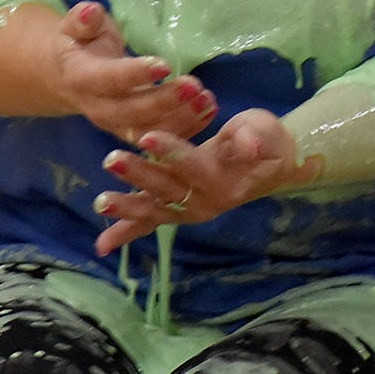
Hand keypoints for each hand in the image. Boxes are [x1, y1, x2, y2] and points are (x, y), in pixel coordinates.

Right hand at [52, 0, 215, 145]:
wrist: (67, 77)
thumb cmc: (79, 44)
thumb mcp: (75, 27)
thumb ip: (83, 20)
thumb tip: (91, 12)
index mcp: (81, 78)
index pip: (109, 79)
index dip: (135, 74)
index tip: (164, 64)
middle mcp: (97, 108)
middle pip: (130, 112)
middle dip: (164, 102)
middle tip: (193, 86)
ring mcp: (115, 126)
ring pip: (148, 131)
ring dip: (180, 119)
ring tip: (205, 100)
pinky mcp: (133, 134)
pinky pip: (160, 138)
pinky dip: (187, 129)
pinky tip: (209, 111)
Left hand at [92, 108, 299, 253]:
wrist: (274, 165)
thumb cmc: (266, 140)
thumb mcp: (265, 129)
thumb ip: (254, 136)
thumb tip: (250, 145)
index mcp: (224, 180)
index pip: (194, 166)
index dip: (171, 152)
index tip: (147, 136)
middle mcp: (205, 202)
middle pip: (168, 189)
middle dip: (138, 175)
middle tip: (111, 159)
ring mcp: (190, 210)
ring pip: (155, 210)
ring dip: (126, 208)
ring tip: (100, 203)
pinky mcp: (178, 211)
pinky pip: (151, 223)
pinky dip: (126, 232)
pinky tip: (101, 245)